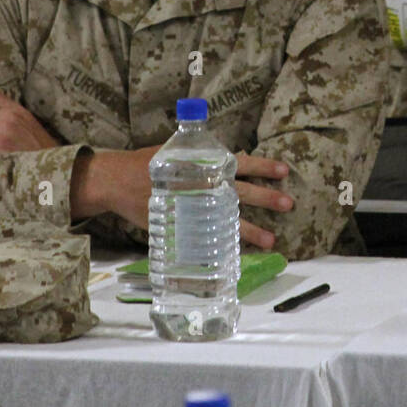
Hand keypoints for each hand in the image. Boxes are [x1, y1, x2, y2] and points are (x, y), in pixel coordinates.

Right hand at [71, 149, 291, 249]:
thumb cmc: (151, 164)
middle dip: (266, 198)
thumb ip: (208, 157)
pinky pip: (206, 237)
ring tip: (272, 240)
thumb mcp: (181, 152)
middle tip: (289, 204)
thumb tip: (239, 158)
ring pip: (228, 217)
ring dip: (252, 230)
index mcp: (203, 163)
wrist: (117, 180)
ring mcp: (191, 205)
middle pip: (240, 191)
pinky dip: (222, 245)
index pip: (240, 162)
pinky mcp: (180, 224)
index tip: (285, 170)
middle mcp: (201, 183)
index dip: (263, 166)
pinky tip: (237, 254)